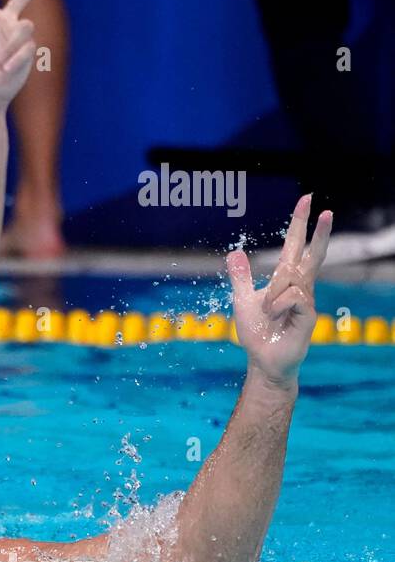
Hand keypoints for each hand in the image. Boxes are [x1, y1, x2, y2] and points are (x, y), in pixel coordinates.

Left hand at [227, 195, 332, 385]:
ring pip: (290, 278)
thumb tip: (234, 252)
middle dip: (319, 232)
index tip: (306, 202)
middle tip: (326, 209)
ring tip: (268, 314)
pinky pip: (292, 296)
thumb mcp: (242, 300)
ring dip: (272, 294)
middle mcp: (300, 286)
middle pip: (311, 254)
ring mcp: (307, 300)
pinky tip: (275, 317)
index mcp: (286, 280)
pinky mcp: (309, 313)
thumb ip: (241, 277)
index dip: (300, 224)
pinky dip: (277, 304)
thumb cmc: (257, 332)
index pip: (295, 247)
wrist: (263, 359)